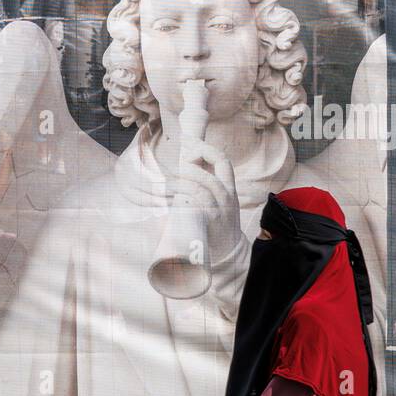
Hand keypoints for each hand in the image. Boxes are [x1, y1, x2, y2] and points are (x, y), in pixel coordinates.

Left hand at [168, 138, 242, 262]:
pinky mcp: (211, 220)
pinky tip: (171, 193)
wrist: (229, 255)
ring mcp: (221, 207)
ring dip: (184, 178)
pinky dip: (184, 193)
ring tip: (167, 182)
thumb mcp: (218, 203)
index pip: (222, 160)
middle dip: (196, 156)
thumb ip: (204, 188)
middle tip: (178, 157)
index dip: (205, 147)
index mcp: (229, 188)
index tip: (188, 140)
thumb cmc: (217, 227)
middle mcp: (228, 195)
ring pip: (204, 184)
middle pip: (216, 166)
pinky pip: (199, 201)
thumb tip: (181, 173)